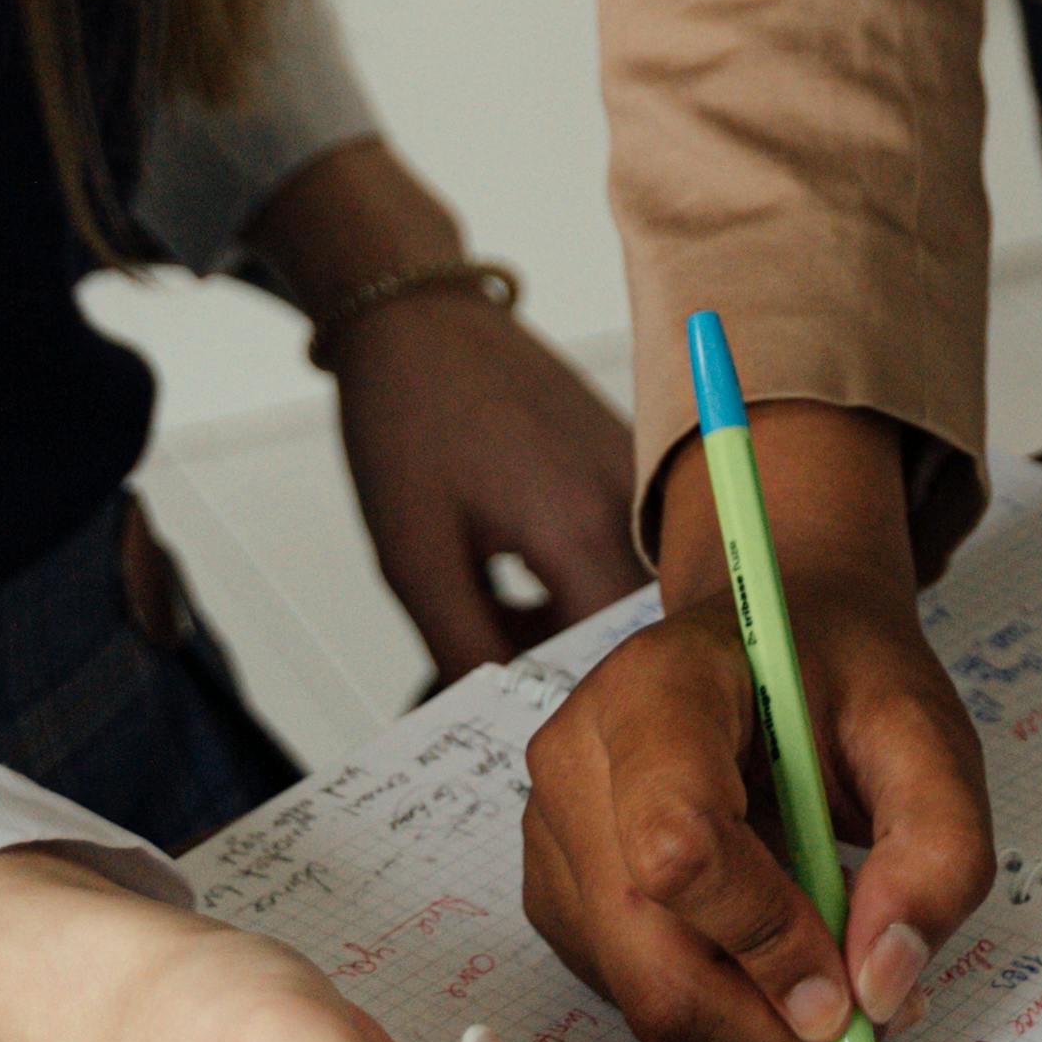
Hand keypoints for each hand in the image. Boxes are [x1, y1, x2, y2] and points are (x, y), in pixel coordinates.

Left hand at [333, 291, 642, 683]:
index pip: (614, 662)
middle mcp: (628, 502)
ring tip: (487, 611)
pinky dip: (572, 577)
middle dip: (562, 668)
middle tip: (489, 669)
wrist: (417, 315)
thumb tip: (499, 719)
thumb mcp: (415, 556)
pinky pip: (619, 549)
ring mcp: (632, 475)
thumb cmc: (409, 418)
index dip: (567, 706)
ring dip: (564, 623)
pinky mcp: (624, 460)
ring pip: (622, 594)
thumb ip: (464, 649)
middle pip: (625, 632)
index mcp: (581, 527)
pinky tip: (511, 570)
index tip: (515, 726)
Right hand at [518, 404, 992, 1041]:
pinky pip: (636, 998)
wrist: (774, 640)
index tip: (853, 989)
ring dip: (755, 1022)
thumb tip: (882, 987)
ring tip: (829, 959)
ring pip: (646, 998)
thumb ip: (939, 852)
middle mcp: (576, 763)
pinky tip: (770, 947)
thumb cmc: (843, 681)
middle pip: (652, 961)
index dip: (768, 939)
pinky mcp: (558, 895)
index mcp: (655, 691)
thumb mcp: (930, 738)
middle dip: (772, 1021)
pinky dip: (721, 1011)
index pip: (677, 848)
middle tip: (867, 1012)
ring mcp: (554, 835)